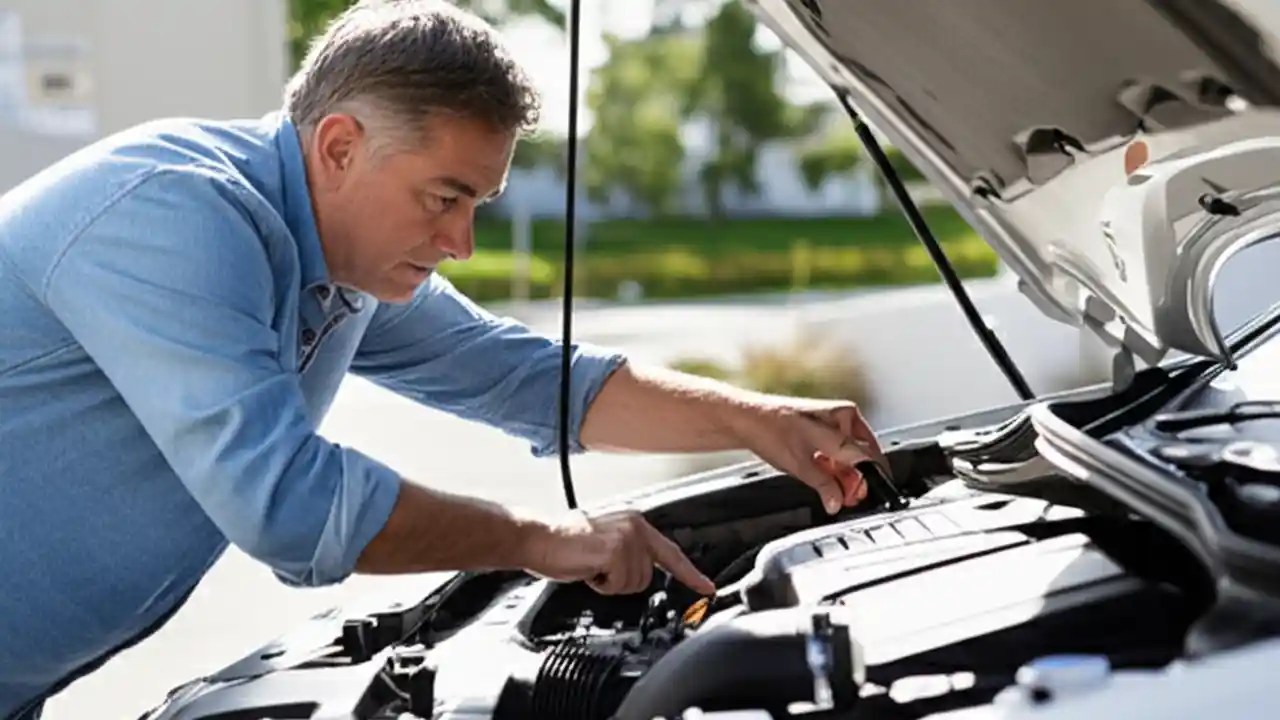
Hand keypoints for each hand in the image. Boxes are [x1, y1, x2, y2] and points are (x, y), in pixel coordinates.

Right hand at [522, 509, 715, 595]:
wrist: (536, 538)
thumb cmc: (562, 543)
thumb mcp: (605, 542)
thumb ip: (629, 551)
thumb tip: (641, 569)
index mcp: (635, 522)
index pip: (670, 552)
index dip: (690, 573)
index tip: (707, 587)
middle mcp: (635, 526)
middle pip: (647, 577)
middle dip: (621, 581)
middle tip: (597, 568)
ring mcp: (627, 538)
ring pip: (634, 584)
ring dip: (610, 583)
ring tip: (590, 566)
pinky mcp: (615, 551)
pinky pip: (618, 585)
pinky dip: (601, 585)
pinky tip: (587, 569)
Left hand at [734, 396, 888, 514]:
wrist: (744, 418)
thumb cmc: (769, 429)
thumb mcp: (800, 463)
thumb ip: (824, 485)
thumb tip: (838, 502)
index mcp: (845, 418)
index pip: (870, 454)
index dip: (869, 478)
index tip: (866, 495)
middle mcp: (842, 419)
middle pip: (861, 456)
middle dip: (856, 479)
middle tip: (848, 499)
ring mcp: (831, 425)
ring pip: (848, 456)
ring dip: (843, 475)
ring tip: (835, 493)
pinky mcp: (820, 432)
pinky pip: (835, 453)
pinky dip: (832, 467)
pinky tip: (823, 478)